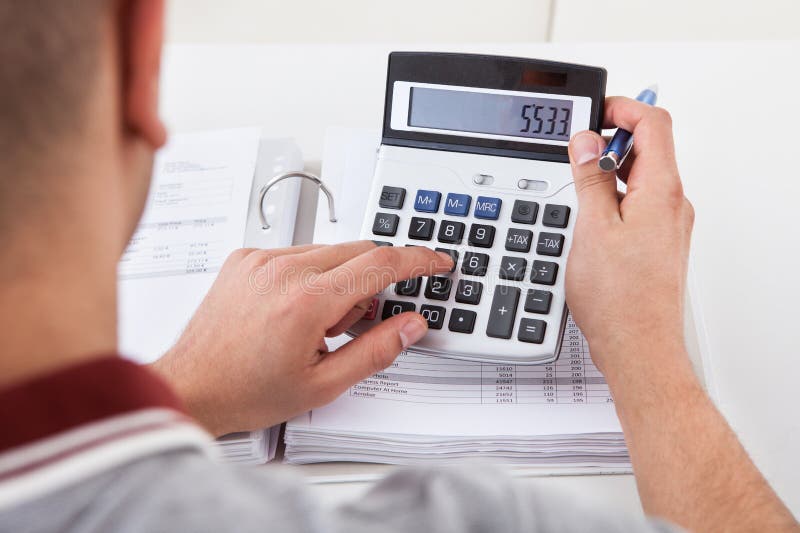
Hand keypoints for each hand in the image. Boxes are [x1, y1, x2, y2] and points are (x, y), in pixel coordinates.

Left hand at [150, 241, 453, 435]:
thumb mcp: (324, 385)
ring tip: (312, 325)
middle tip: (348, 325)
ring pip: (328, 252)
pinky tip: (291, 311)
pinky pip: (297, 252)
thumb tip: (411, 326)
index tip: (435, 261)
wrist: (191, 385)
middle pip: (357, 252)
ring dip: (337, 281)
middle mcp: (282, 270)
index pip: (380, 264)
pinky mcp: (246, 258)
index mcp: (306, 301)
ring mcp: (260, 260)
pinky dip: (309, 275)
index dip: (418, 260)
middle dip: (370, 283)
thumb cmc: (246, 390)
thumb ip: (376, 351)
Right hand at [565, 97, 694, 375]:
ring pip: (640, 179)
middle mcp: (672, 205)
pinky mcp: (657, 243)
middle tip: (577, 154)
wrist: (637, 346)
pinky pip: (638, 205)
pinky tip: (589, 221)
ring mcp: (668, 225)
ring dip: (609, 175)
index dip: (623, 109)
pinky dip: (613, 200)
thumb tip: (587, 143)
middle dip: (610, 144)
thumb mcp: (591, 229)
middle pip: (649, 149)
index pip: (654, 124)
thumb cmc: (620, 299)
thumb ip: (590, 179)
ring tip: (577, 194)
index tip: (594, 112)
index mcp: (661, 192)